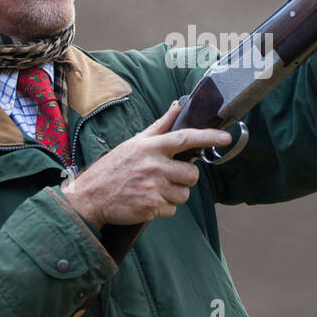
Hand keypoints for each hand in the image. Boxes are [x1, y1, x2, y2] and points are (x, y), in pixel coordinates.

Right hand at [62, 100, 231, 228]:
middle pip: (191, 174)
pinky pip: (172, 210)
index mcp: (150, 147)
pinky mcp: (151, 207)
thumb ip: (160, 126)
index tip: (225, 137)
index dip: (207, 137)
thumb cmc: (114, 168)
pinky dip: (163, 209)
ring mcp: (153, 188)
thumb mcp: (135, 143)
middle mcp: (153, 166)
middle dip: (184, 178)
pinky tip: (148, 202)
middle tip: (168, 177)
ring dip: (174, 195)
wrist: (91, 196)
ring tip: (155, 190)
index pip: (184, 138)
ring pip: (184, 194)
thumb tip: (178, 105)